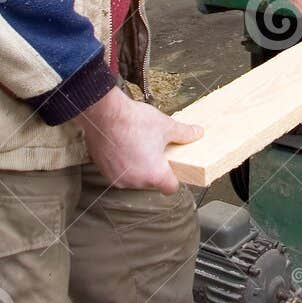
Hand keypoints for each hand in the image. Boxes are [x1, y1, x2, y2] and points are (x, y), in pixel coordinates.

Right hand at [73, 87, 201, 193]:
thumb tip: (197, 133)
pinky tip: (124, 146)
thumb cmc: (133, 121)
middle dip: (155, 168)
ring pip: (134, 177)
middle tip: (156, 150)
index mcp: (154, 174)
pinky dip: (123, 163)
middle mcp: (135, 181)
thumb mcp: (166, 126)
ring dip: (137, 166)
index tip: (174, 168)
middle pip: (151, 182)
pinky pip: (119, 172)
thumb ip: (184, 133)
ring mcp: (117, 178)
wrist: (104, 114)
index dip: (174, 179)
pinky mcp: (103, 171)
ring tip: (139, 146)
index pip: (170, 188)